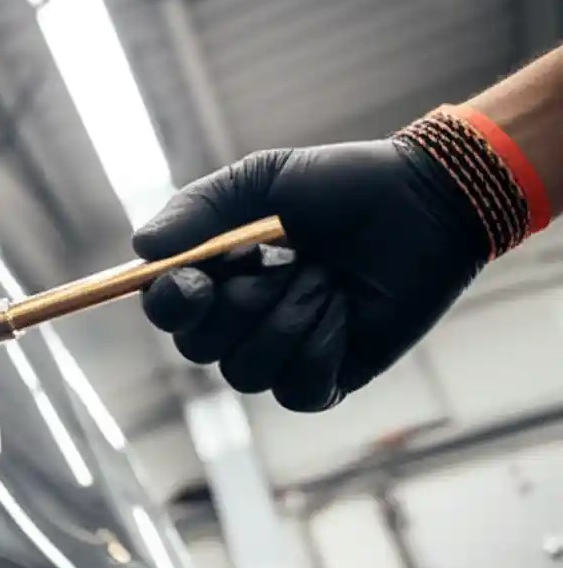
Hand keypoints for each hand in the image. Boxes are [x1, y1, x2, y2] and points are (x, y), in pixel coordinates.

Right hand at [132, 139, 485, 410]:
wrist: (426, 204)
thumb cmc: (341, 186)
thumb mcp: (262, 178)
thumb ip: (198, 208)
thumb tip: (141, 249)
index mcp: (215, 273)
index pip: (165, 309)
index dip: (170, 305)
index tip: (193, 283)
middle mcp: (238, 319)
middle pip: (198, 348)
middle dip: (243, 304)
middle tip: (287, 261)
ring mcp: (280, 352)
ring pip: (246, 372)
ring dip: (290, 318)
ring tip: (329, 279)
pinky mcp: (324, 379)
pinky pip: (295, 388)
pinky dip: (322, 346)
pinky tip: (348, 313)